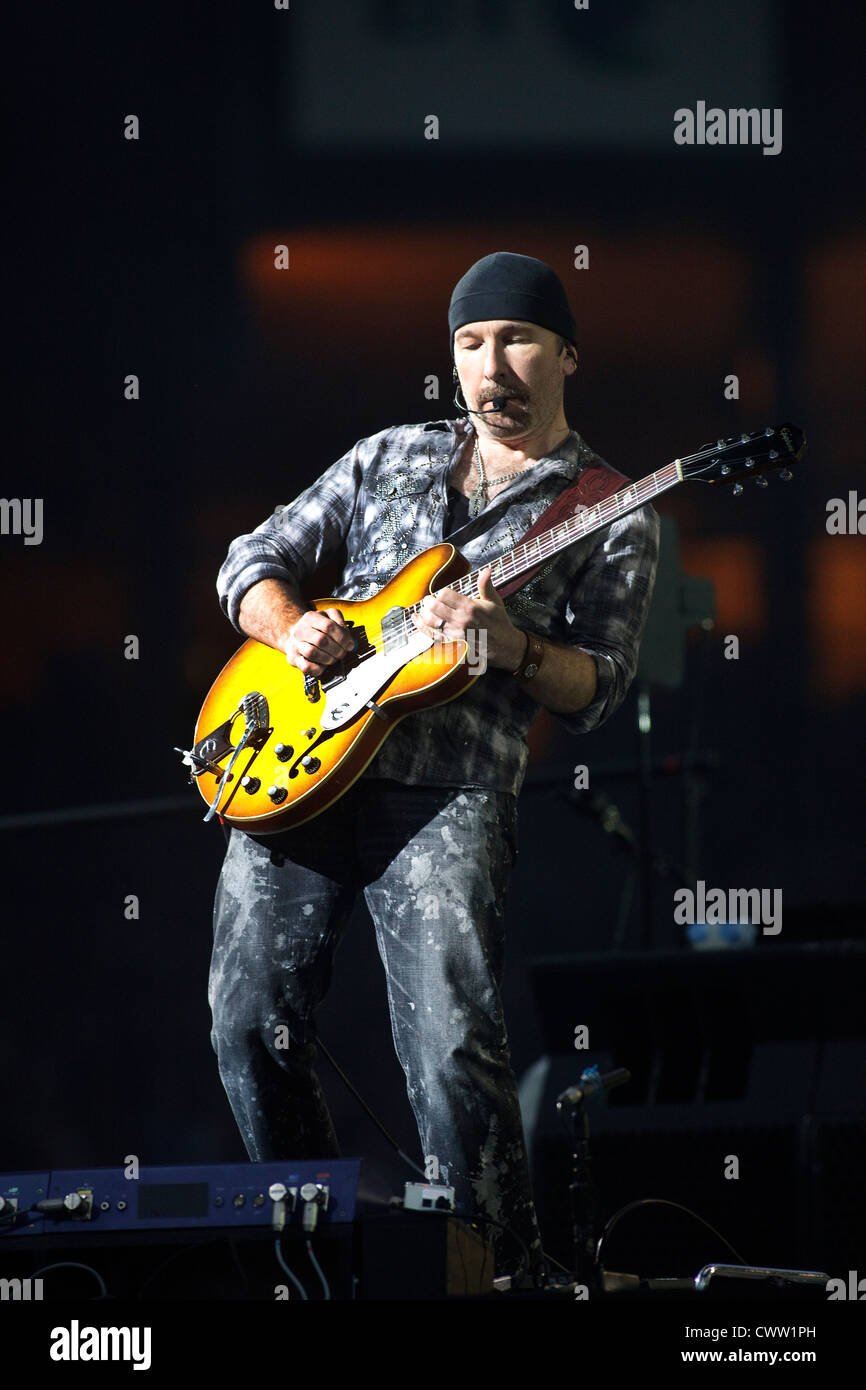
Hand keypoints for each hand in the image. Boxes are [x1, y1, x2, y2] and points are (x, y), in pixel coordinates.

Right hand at [285, 607, 353, 676]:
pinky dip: (318, 669)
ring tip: (333, 658)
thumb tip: (350, 642)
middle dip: (337, 650)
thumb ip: (342, 626)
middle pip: (321, 640)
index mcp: (311, 617)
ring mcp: (295, 645)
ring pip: (312, 652)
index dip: (343, 638)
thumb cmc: (317, 628)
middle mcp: (300, 630)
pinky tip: (323, 666)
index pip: (329, 626)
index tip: (349, 645)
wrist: (295, 635)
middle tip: (342, 653)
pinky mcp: (294, 659)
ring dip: (328, 659)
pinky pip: (306, 667)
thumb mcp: (329, 618)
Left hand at [410, 565, 524, 669]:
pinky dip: (421, 627)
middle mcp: (461, 619)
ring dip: (424, 613)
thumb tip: (486, 570)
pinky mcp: (453, 642)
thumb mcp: (494, 601)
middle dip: (428, 601)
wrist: (503, 645)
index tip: (442, 594)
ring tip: (424, 609)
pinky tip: (416, 619)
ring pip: (431, 621)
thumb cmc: (498, 622)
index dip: (440, 592)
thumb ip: (486, 584)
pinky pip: (433, 634)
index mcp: (471, 606)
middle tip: (429, 600)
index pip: (445, 594)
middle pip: (435, 607)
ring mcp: (456, 632)